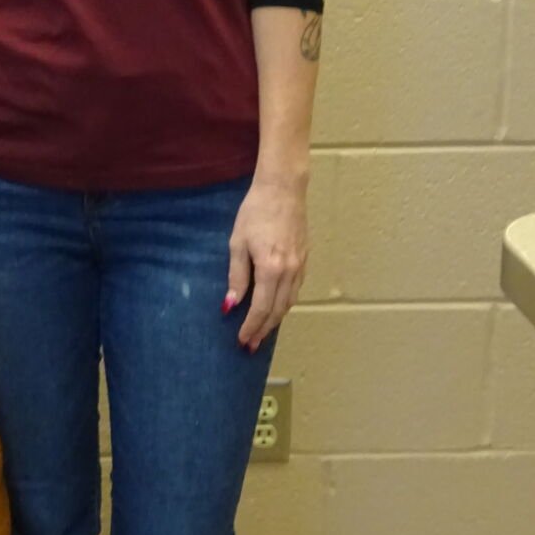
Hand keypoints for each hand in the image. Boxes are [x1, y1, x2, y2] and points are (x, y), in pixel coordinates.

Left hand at [224, 173, 307, 350]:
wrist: (283, 189)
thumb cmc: (255, 212)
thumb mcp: (238, 243)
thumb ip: (236, 276)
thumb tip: (230, 305)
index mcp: (271, 269)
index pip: (261, 309)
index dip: (251, 327)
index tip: (241, 340)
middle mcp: (289, 272)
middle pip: (277, 311)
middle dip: (263, 330)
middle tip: (250, 345)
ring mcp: (300, 266)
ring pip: (289, 303)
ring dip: (275, 320)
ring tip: (261, 331)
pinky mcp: (304, 259)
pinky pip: (295, 290)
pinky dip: (285, 304)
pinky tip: (275, 308)